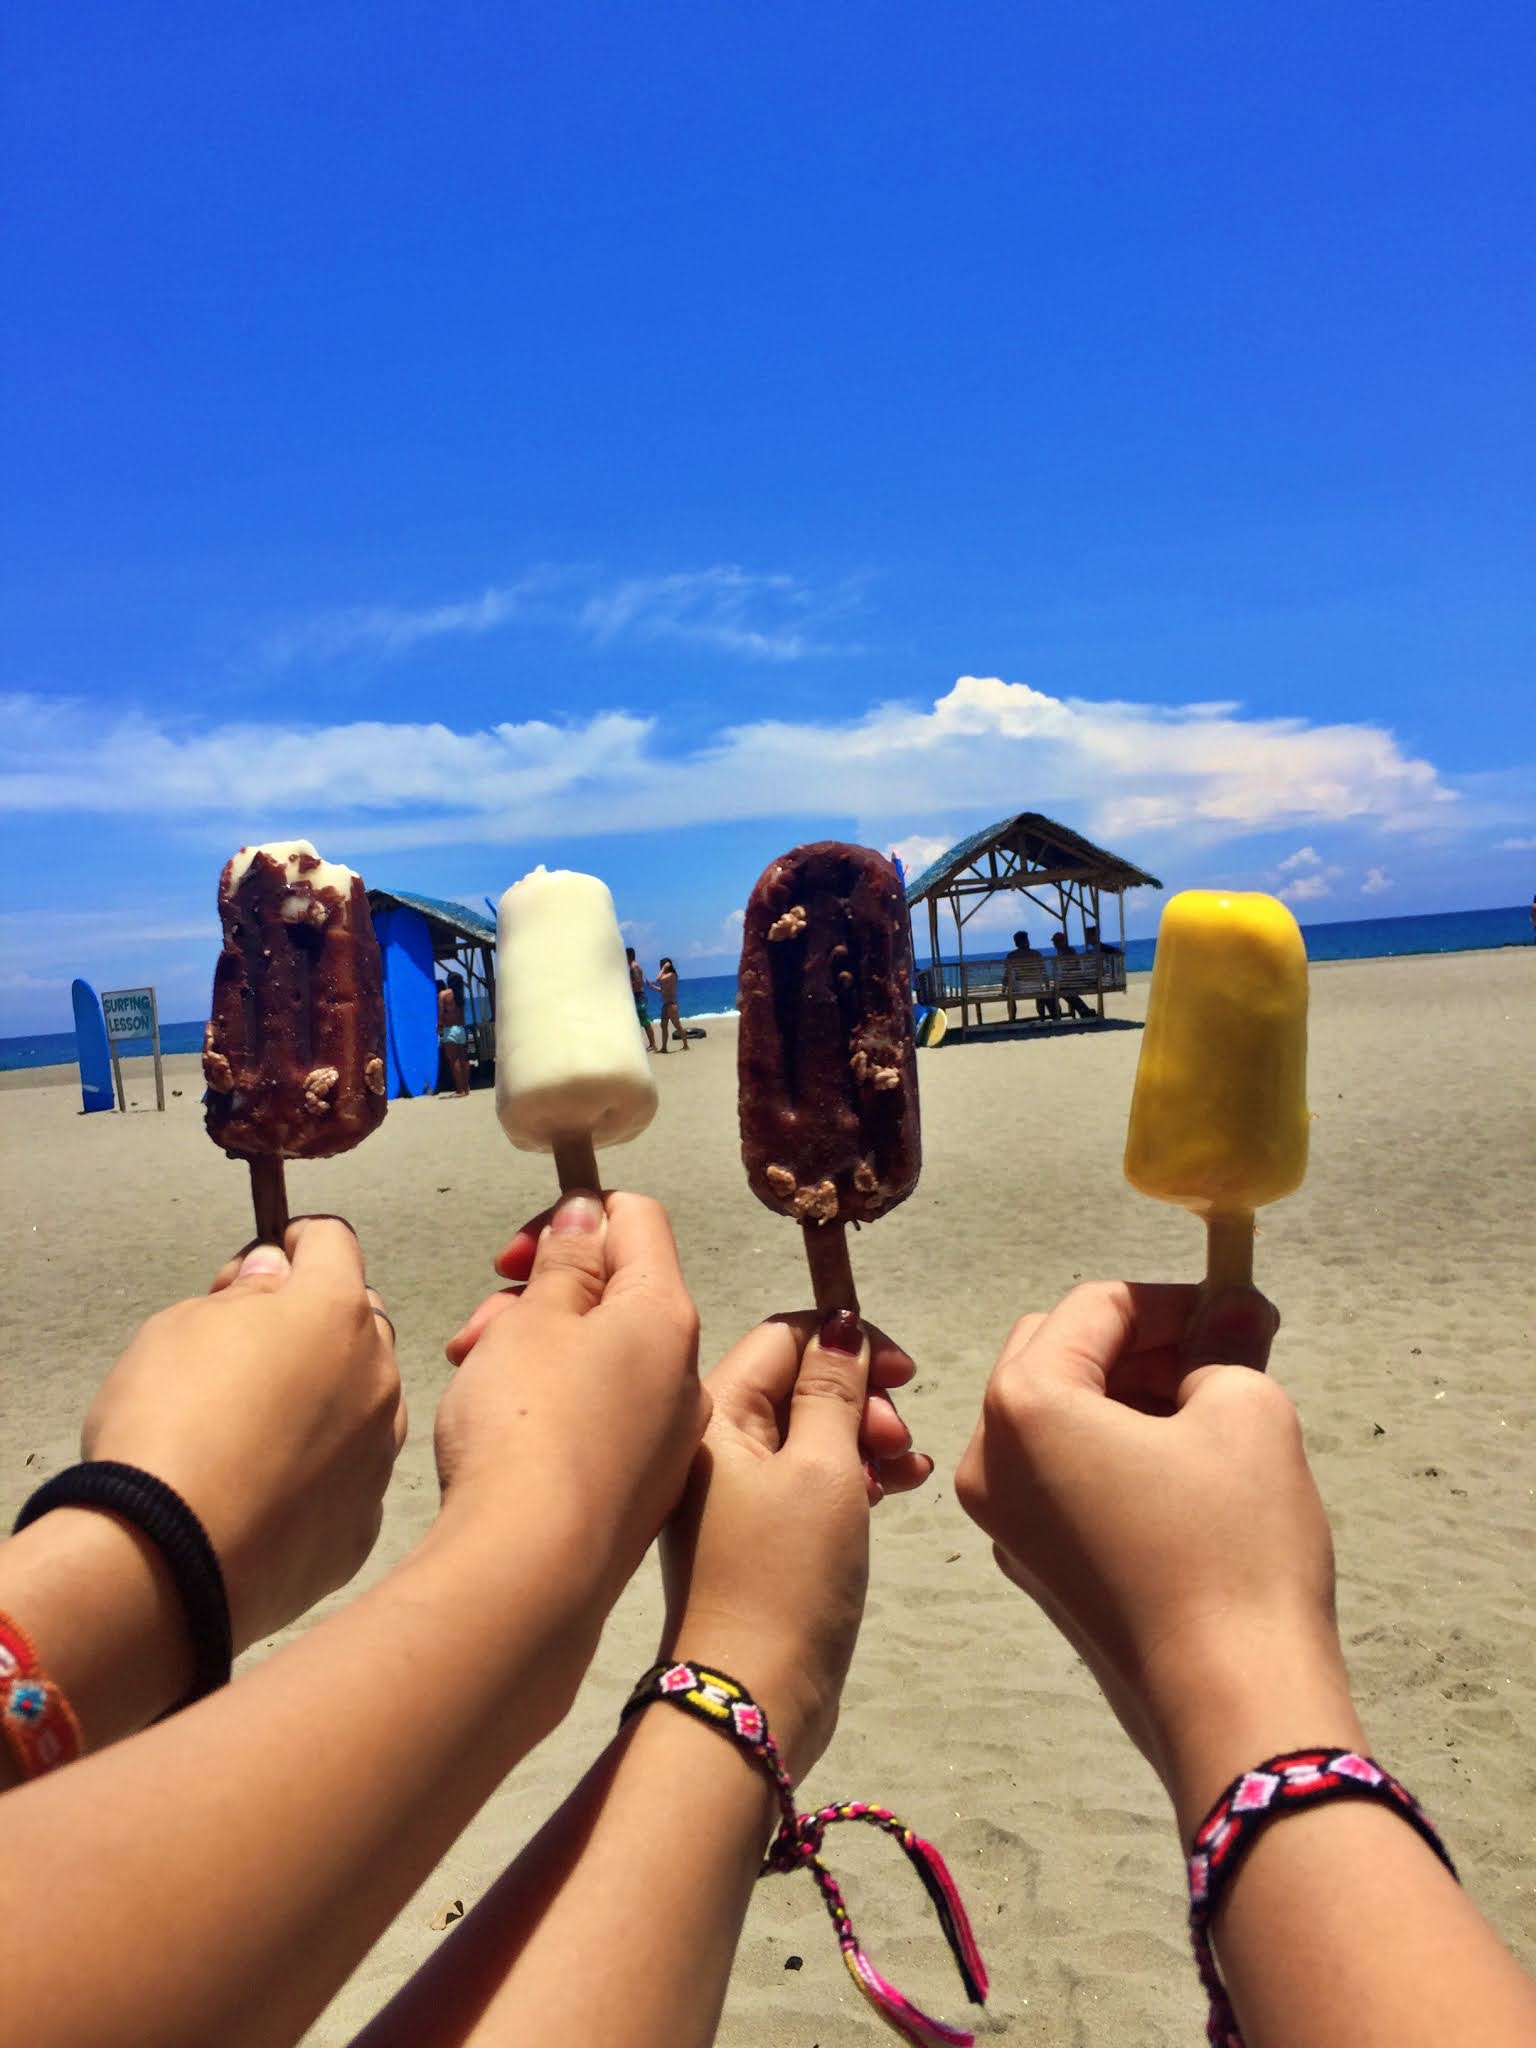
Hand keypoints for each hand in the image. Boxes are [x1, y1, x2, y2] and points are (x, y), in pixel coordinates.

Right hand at [82, 1217, 403, 1650]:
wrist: (166, 1560)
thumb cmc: (165, 1427)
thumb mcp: (178, 1327)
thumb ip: (240, 1295)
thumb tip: (269, 1280)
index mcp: (333, 1312)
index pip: (333, 1242)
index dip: (296, 1242)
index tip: (267, 1259)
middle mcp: (376, 1376)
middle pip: (360, 1323)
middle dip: (315, 1322)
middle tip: (251, 1348)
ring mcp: (378, 1454)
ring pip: (366, 1402)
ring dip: (327, 1399)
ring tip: (258, 1427)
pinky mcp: (363, 1523)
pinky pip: (351, 1478)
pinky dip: (321, 1473)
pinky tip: (268, 1490)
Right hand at [437, 1192, 707, 1608]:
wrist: (531, 1571)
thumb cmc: (526, 1426)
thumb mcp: (534, 1318)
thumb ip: (567, 1258)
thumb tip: (592, 1214)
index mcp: (667, 1315)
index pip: (638, 1219)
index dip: (571, 1218)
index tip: (513, 1258)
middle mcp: (685, 1375)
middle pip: (616, 1296)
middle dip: (540, 1297)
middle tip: (480, 1331)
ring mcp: (667, 1440)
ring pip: (602, 1361)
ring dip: (536, 1352)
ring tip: (475, 1382)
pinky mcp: (640, 1493)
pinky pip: (602, 1421)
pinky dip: (554, 1409)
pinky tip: (503, 1436)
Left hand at [657, 1310, 934, 1778]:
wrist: (751, 1698)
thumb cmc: (786, 1576)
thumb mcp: (824, 1470)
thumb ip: (835, 1391)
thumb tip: (841, 1324)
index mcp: (717, 1415)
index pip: (784, 1338)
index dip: (848, 1343)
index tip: (905, 1373)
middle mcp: (716, 1446)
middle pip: (798, 1383)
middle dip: (861, 1396)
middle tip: (901, 1437)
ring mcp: (734, 1495)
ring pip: (811, 1433)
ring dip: (866, 1437)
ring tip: (909, 1469)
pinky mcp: (757, 1537)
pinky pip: (809, 1480)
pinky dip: (854, 1476)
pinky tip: (898, 1488)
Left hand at [955, 1283, 1357, 1822]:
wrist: (1232, 1706)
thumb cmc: (1236, 1546)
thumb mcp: (1247, 1413)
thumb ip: (1225, 1347)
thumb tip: (1230, 1312)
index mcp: (1023, 1404)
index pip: (1095, 1307)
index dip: (1174, 1300)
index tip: (1241, 1312)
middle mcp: (988, 1458)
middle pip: (1057, 1353)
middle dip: (1141, 1343)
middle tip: (1224, 1354)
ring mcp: (1002, 1521)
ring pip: (1056, 1417)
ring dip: (1127, 1395)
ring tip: (1212, 1408)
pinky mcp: (1034, 1568)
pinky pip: (1061, 1476)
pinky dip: (1113, 1452)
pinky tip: (1183, 1469)